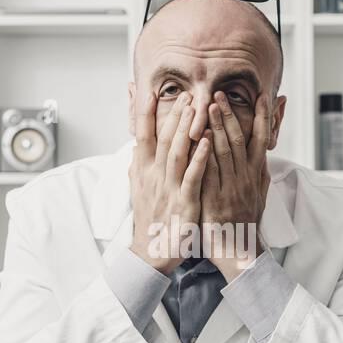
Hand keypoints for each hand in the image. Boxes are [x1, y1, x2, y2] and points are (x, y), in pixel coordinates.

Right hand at [129, 90, 210, 274]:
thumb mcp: (139, 188)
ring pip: (176, 152)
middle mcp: (153, 176)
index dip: (144, 113)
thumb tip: (135, 145)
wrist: (151, 252)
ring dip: (185, 129)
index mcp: (143, 171)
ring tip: (194, 108)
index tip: (147, 91)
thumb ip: (138, 165)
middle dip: (173, 114)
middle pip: (162, 138)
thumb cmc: (150, 219)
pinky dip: (199, 159)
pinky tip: (207, 143)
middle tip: (184, 93)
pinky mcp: (183, 203)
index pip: (142, 135)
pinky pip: (192, 177)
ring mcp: (168, 189)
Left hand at [202, 91, 271, 280]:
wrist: (239, 252)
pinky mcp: (215, 200)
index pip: (260, 140)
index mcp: (256, 176)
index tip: (261, 97)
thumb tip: (263, 155)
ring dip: (218, 126)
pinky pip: (209, 172)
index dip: (262, 117)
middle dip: (231, 115)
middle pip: (239, 140)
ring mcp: (231, 189)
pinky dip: (205, 153)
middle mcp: (245, 179)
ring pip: (225, 151)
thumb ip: (260, 174)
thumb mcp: (259, 196)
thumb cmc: (245, 223)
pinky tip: (200, 138)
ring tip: (210, 105)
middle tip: (221, 93)